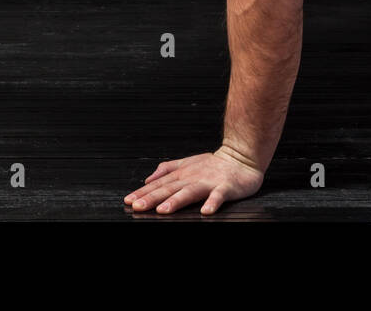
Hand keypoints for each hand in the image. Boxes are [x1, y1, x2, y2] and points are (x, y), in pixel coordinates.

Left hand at [124, 146, 264, 214]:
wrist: (241, 157)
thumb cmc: (214, 164)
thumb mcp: (187, 163)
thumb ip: (167, 169)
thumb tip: (148, 178)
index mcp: (182, 173)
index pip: (159, 184)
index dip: (143, 193)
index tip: (129, 200)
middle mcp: (192, 177)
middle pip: (169, 188)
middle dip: (152, 198)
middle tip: (138, 206)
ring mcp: (209, 182)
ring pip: (190, 192)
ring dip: (176, 201)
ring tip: (164, 210)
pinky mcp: (225, 187)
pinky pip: (218, 196)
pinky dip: (212, 203)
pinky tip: (206, 211)